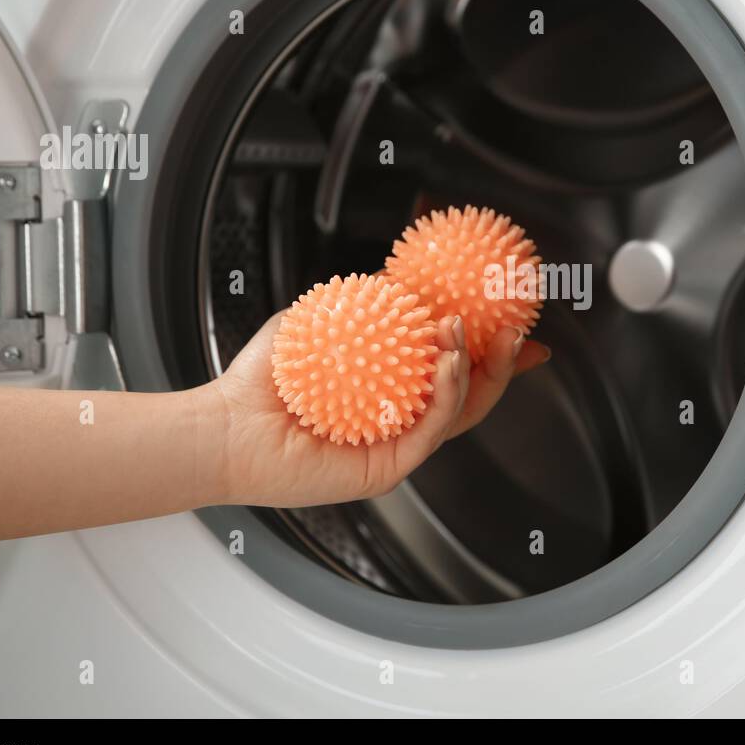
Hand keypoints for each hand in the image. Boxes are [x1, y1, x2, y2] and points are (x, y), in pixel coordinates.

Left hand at [199, 311, 548, 507]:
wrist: (227, 427)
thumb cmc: (261, 382)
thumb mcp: (316, 323)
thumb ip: (358, 303)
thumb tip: (397, 275)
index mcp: (389, 394)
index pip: (450, 370)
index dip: (489, 351)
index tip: (516, 323)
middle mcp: (398, 423)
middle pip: (469, 396)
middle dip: (502, 365)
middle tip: (518, 331)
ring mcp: (396, 448)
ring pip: (458, 414)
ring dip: (475, 373)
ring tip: (472, 335)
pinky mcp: (387, 469)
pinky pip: (430, 431)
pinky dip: (447, 396)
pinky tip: (448, 364)